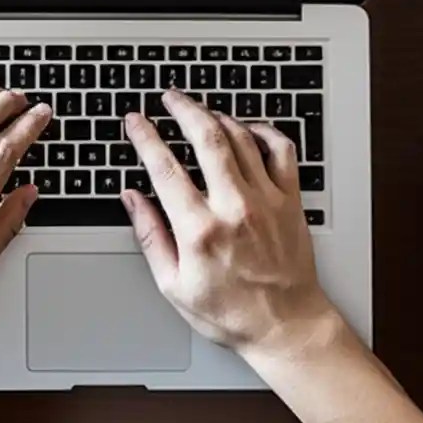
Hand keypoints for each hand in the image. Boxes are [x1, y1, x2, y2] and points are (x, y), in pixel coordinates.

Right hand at [122, 89, 331, 352]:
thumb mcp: (173, 285)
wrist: (286, 325)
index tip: (135, 121)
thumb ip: (150, 236)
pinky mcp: (290, 200)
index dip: (145, 136)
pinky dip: (263, 130)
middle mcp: (234, 208)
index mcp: (199, 230)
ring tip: (201, 110)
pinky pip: (280, 149)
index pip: (164, 167)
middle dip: (183, 108)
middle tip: (170, 97)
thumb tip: (132, 199)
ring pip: (241, 137)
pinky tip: (248, 128)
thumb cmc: (231, 312)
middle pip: (206, 136)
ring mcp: (266, 200)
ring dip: (217, 115)